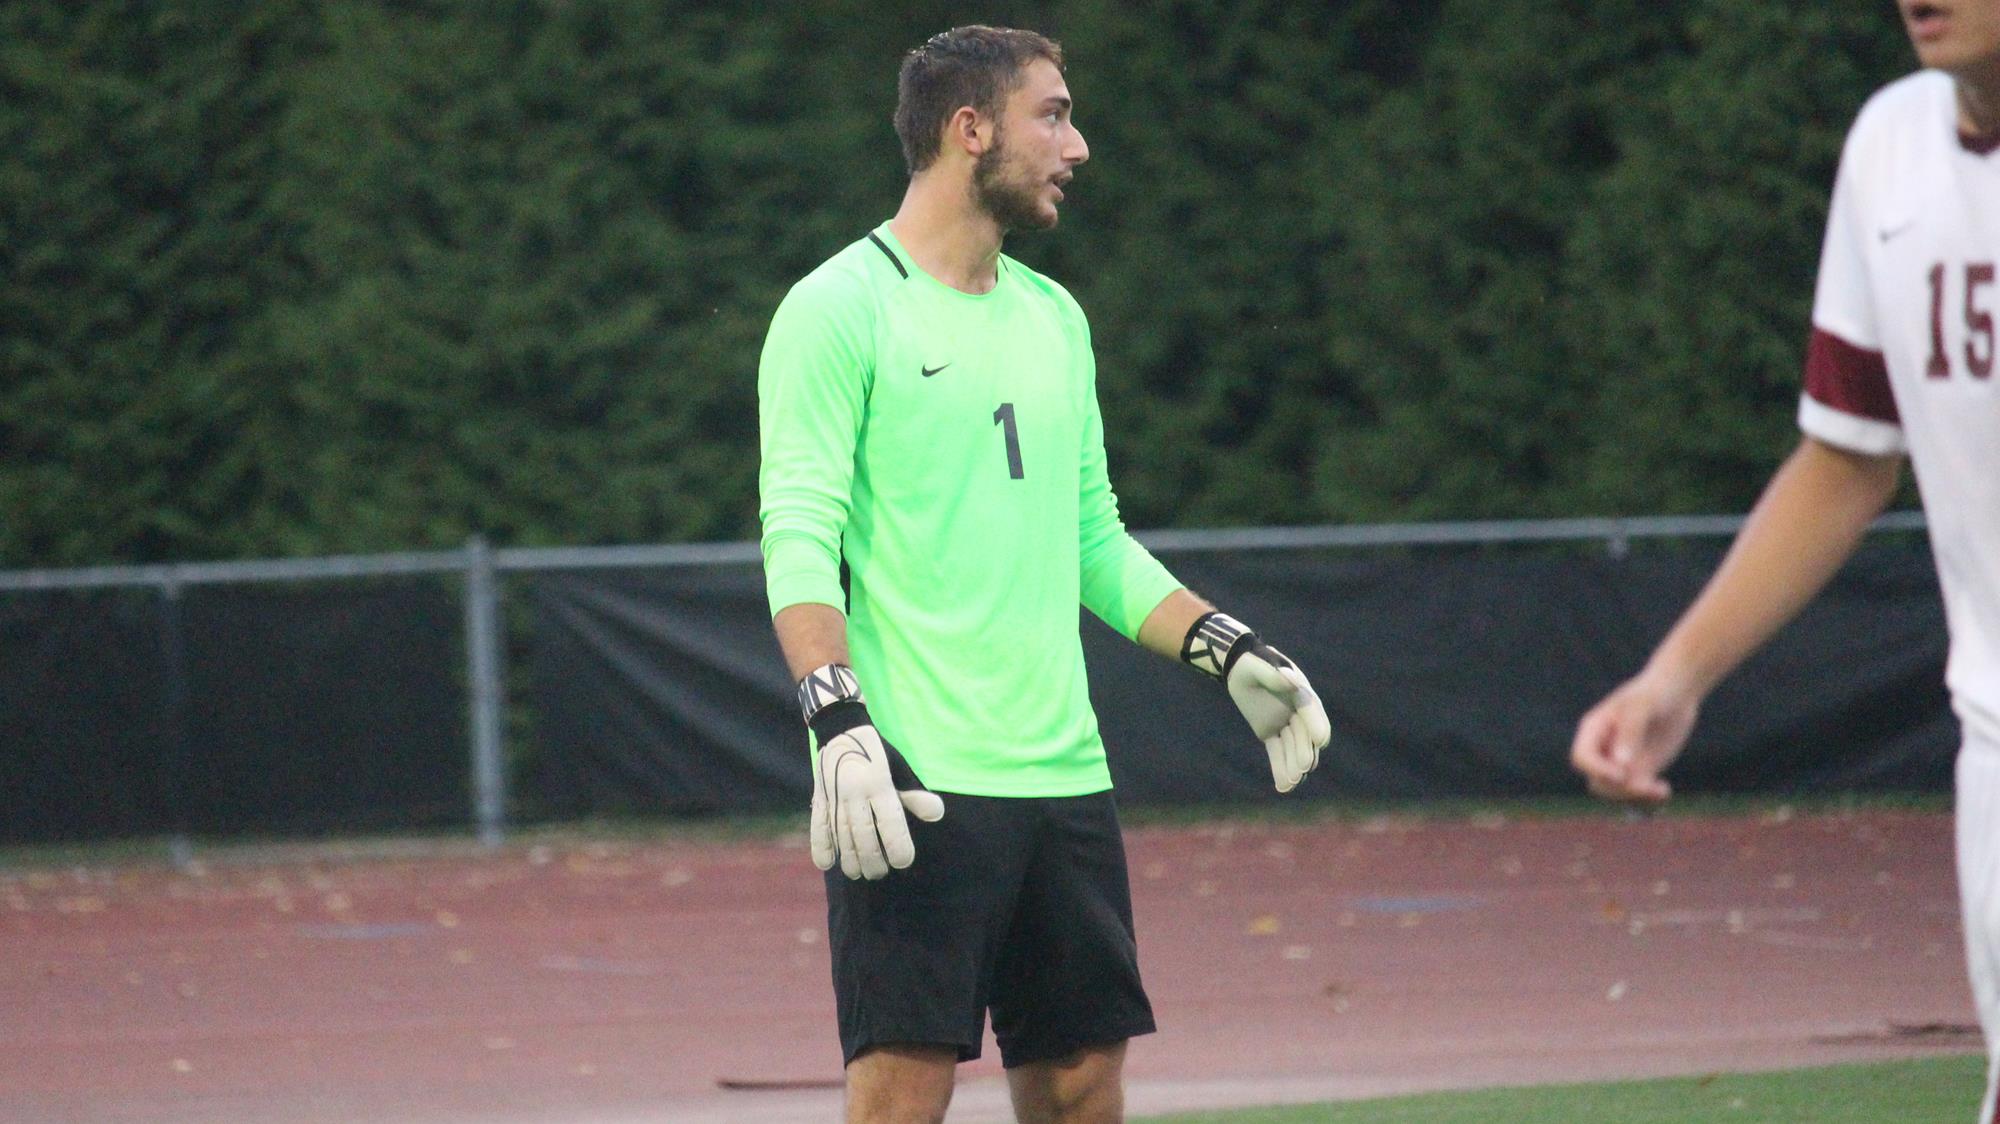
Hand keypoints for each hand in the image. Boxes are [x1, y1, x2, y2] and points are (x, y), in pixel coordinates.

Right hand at [807, 703, 944, 879]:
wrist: (841, 731)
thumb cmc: (877, 755)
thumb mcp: (898, 771)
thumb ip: (914, 797)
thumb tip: (938, 813)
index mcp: (879, 785)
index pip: (890, 822)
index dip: (897, 845)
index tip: (903, 861)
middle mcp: (855, 793)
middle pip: (864, 836)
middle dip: (874, 860)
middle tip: (880, 871)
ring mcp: (834, 797)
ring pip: (841, 836)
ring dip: (851, 859)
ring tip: (860, 872)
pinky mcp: (819, 799)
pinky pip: (818, 826)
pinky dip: (821, 847)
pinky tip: (827, 864)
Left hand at [1227, 643, 1330, 791]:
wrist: (1238, 669)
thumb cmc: (1250, 663)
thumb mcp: (1258, 665)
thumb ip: (1273, 674)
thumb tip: (1291, 680)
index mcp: (1300, 692)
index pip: (1311, 710)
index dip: (1316, 724)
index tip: (1320, 740)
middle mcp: (1297, 711)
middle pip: (1304, 734)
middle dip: (1304, 751)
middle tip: (1303, 767)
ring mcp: (1285, 724)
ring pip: (1292, 748)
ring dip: (1292, 766)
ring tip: (1290, 783)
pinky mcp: (1270, 733)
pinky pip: (1277, 753)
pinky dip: (1280, 769)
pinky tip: (1283, 787)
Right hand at [1570, 671, 1700, 802]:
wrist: (1676, 693)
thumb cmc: (1654, 693)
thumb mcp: (1642, 706)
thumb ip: (1630, 731)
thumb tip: (1621, 763)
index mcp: (1593, 731)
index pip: (1582, 758)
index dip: (1597, 770)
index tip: (1621, 774)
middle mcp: (1603, 749)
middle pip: (1598, 781)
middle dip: (1620, 787)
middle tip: (1646, 786)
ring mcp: (1621, 762)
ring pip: (1616, 791)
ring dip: (1637, 795)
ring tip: (1659, 789)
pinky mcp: (1641, 770)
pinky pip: (1637, 792)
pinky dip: (1650, 796)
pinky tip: (1664, 790)